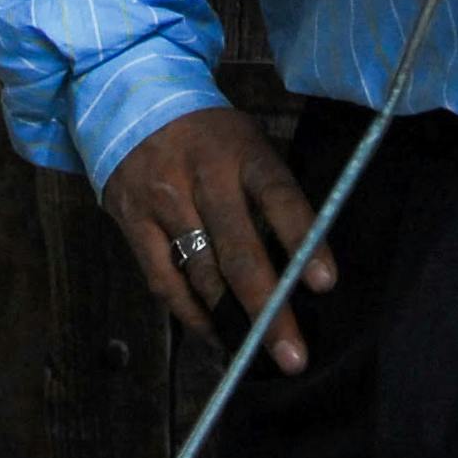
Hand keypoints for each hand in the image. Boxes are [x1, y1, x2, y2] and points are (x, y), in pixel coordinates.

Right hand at [100, 106, 335, 371]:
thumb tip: (301, 265)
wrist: (132, 101)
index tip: (325, 284)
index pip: (280, 197)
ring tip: (257, 354)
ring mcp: (162, 200)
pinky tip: (214, 335)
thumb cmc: (210, 136)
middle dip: (268, 308)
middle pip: (239, 250)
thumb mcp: (247, 144)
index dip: (304, 241)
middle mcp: (202, 176)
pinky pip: (163, 281)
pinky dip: (190, 314)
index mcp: (243, 153)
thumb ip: (269, 195)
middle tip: (292, 356)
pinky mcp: (132, 222)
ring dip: (231, 321)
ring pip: (201, 274)